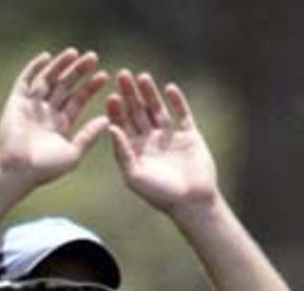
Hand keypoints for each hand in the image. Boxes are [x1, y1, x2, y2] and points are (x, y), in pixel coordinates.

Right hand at [0, 48, 108, 184]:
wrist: (19, 170)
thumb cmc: (46, 169)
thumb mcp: (74, 153)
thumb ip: (89, 136)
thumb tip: (107, 121)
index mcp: (61, 124)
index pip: (78, 100)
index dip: (90, 87)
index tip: (103, 76)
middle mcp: (47, 112)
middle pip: (65, 85)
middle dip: (78, 71)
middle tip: (93, 57)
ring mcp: (32, 106)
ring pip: (48, 79)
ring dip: (60, 65)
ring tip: (74, 52)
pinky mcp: (17, 102)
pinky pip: (26, 80)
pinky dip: (34, 68)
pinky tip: (47, 57)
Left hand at [106, 71, 217, 214]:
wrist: (192, 203)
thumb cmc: (160, 195)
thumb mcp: (135, 176)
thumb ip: (122, 152)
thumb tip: (110, 127)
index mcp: (135, 150)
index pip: (122, 124)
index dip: (116, 110)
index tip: (111, 95)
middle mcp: (150, 140)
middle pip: (137, 111)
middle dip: (129, 94)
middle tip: (122, 74)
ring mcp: (169, 136)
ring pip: (157, 108)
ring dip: (149, 93)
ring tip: (142, 76)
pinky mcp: (189, 134)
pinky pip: (182, 113)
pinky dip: (176, 101)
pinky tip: (169, 88)